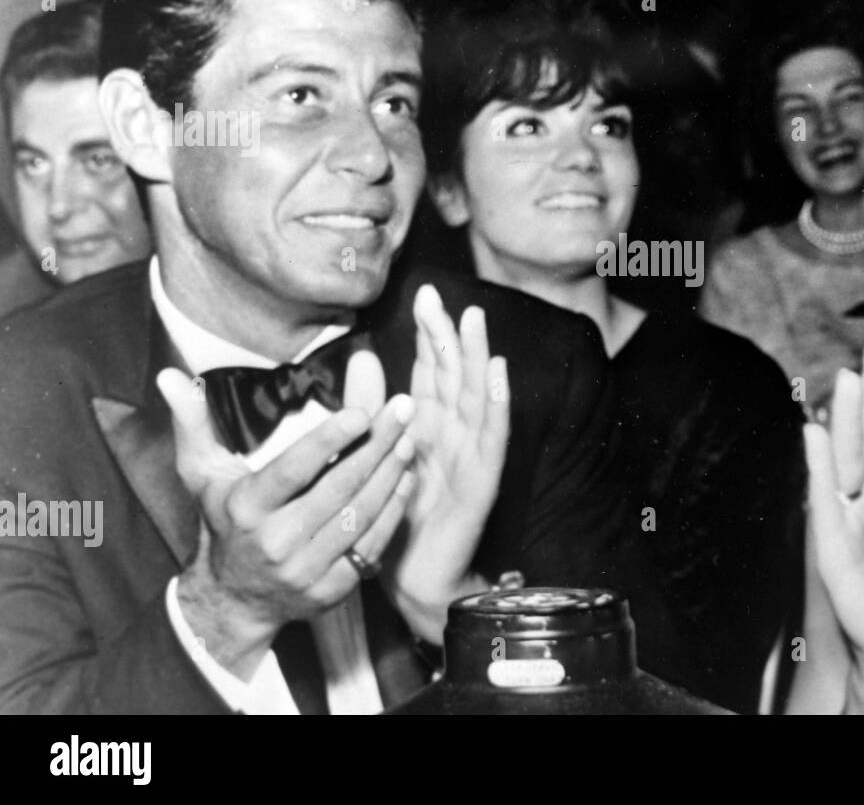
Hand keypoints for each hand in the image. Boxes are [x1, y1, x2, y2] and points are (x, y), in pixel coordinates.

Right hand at [158, 354, 416, 679]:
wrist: (233, 599)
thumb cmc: (222, 521)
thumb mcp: (201, 474)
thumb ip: (191, 423)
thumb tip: (168, 376)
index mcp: (246, 508)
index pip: (294, 469)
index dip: (329, 439)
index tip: (362, 412)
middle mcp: (277, 542)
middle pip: (338, 488)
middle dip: (377, 446)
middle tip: (404, 410)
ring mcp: (306, 569)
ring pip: (360, 515)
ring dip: (391, 474)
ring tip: (409, 438)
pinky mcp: (331, 589)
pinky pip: (372, 545)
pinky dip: (393, 510)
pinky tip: (406, 477)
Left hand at [382, 284, 510, 641]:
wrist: (414, 574)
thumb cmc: (397, 514)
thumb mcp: (376, 451)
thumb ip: (369, 406)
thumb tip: (360, 354)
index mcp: (428, 423)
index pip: (431, 368)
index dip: (429, 332)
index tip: (423, 295)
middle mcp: (454, 432)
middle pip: (455, 374)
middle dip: (449, 335)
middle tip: (441, 298)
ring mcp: (471, 454)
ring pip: (477, 397)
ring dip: (478, 358)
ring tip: (474, 322)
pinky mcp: (481, 480)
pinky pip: (492, 438)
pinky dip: (497, 405)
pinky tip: (497, 375)